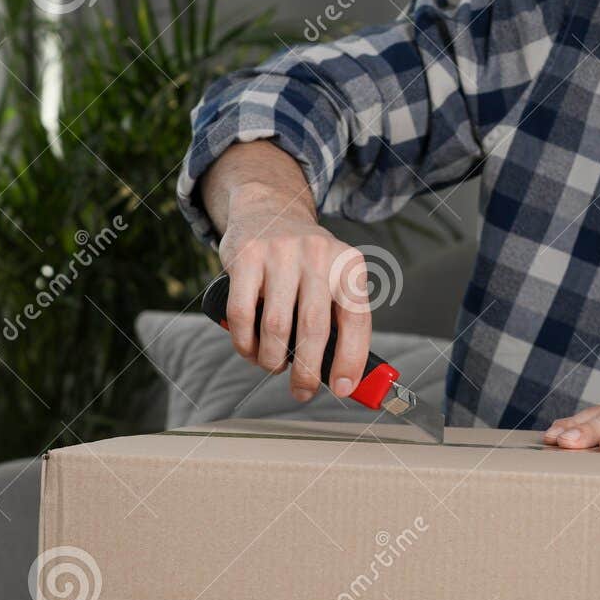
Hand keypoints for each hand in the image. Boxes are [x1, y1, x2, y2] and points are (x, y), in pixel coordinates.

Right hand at [215, 186, 371, 402]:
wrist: (271, 208)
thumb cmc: (307, 261)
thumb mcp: (335, 276)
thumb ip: (341, 319)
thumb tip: (344, 378)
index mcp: (349, 264)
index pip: (357, 319)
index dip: (350, 359)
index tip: (342, 387)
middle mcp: (319, 255)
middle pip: (314, 328)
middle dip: (308, 371)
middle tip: (302, 391)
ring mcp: (281, 253)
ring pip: (276, 326)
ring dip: (273, 360)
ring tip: (274, 366)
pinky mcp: (246, 256)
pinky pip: (242, 314)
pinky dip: (245, 344)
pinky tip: (251, 350)